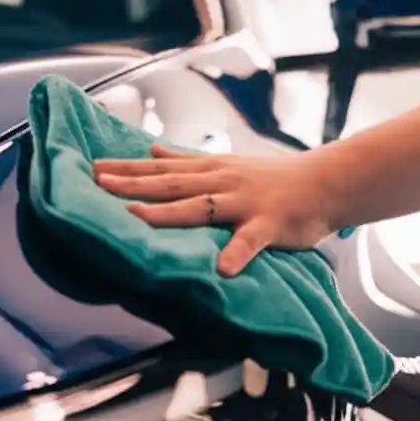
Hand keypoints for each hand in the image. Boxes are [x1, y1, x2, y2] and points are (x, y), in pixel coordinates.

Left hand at [94, 144, 336, 276]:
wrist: (326, 181)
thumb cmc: (274, 177)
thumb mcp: (226, 163)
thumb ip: (188, 161)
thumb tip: (151, 151)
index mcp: (210, 169)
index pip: (160, 168)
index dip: (126, 169)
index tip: (93, 167)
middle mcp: (221, 181)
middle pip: (169, 182)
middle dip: (132, 183)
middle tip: (97, 182)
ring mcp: (244, 202)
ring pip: (199, 206)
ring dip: (167, 212)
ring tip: (135, 216)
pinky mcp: (268, 225)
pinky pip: (249, 242)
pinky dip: (236, 254)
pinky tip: (221, 269)